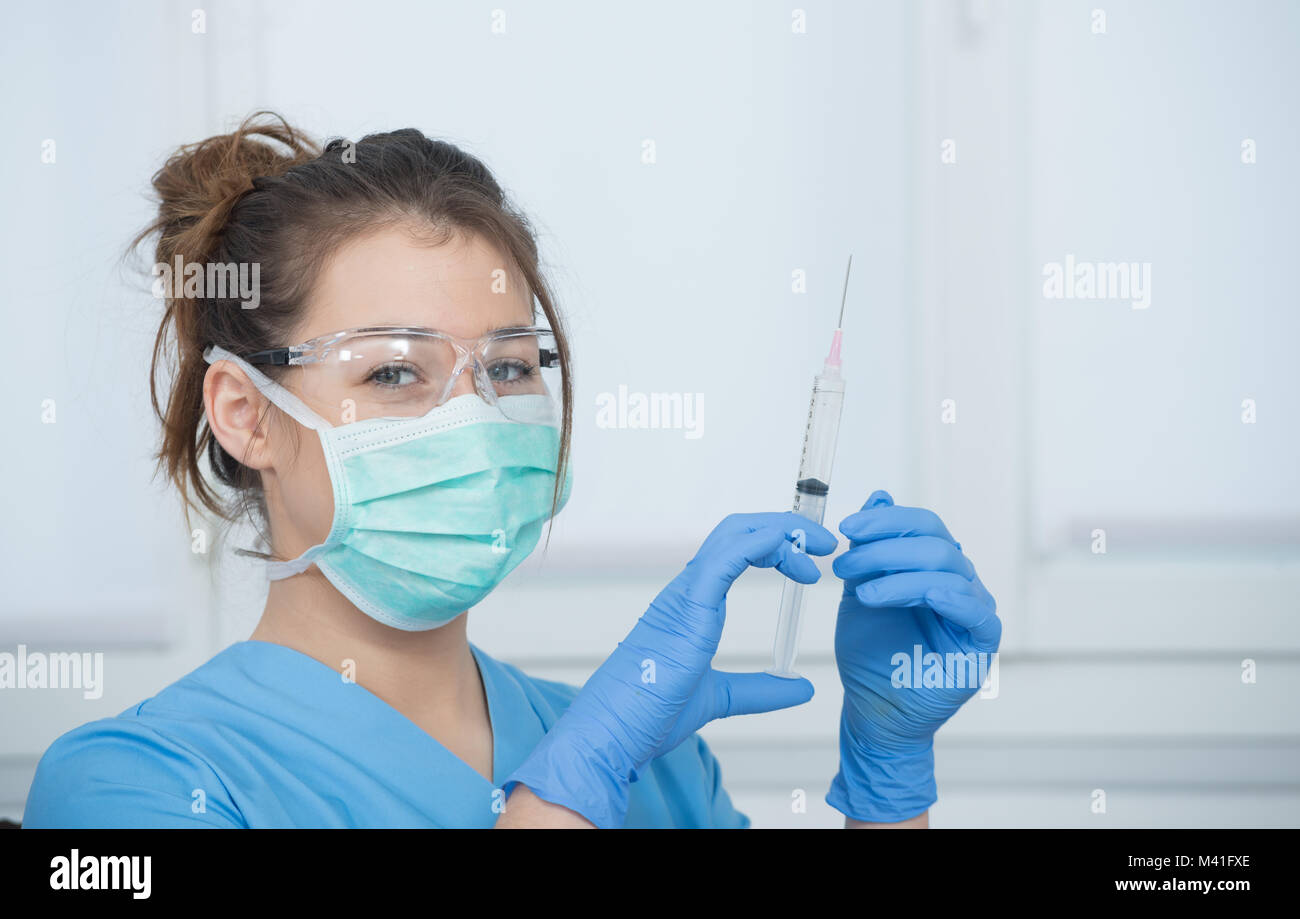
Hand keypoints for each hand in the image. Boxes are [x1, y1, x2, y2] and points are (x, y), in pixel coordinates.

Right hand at [502, 512, 836, 827]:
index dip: (777, 548)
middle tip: (825, 547)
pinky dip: (762, 543)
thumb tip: (799, 687)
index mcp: (693, 603)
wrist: (615, 732)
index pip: (737, 552)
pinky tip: (789, 549)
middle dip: (785, 528)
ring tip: (816, 549)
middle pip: (739, 532)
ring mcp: (686, 592)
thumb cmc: (649, 714)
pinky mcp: (688, 603)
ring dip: (781, 532)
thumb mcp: (719, 698)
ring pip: (735, 535)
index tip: (810, 569)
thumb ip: (759, 690)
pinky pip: (728, 557)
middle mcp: (688, 588)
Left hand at [826, 490, 1000, 822]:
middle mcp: (957, 580)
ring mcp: (973, 609)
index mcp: (931, 565)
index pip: (922, 526)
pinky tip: (929, 596)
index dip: (886, 521)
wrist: (873, 707)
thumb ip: (870, 548)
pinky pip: (976, 612)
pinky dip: (952, 598)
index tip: (847, 528)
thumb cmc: (870, 652)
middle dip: (885, 550)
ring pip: (949, 572)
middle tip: (845, 566)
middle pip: (934, 544)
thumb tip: (879, 496)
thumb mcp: (860, 590)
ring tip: (864, 594)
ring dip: (901, 576)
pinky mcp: (982, 642)